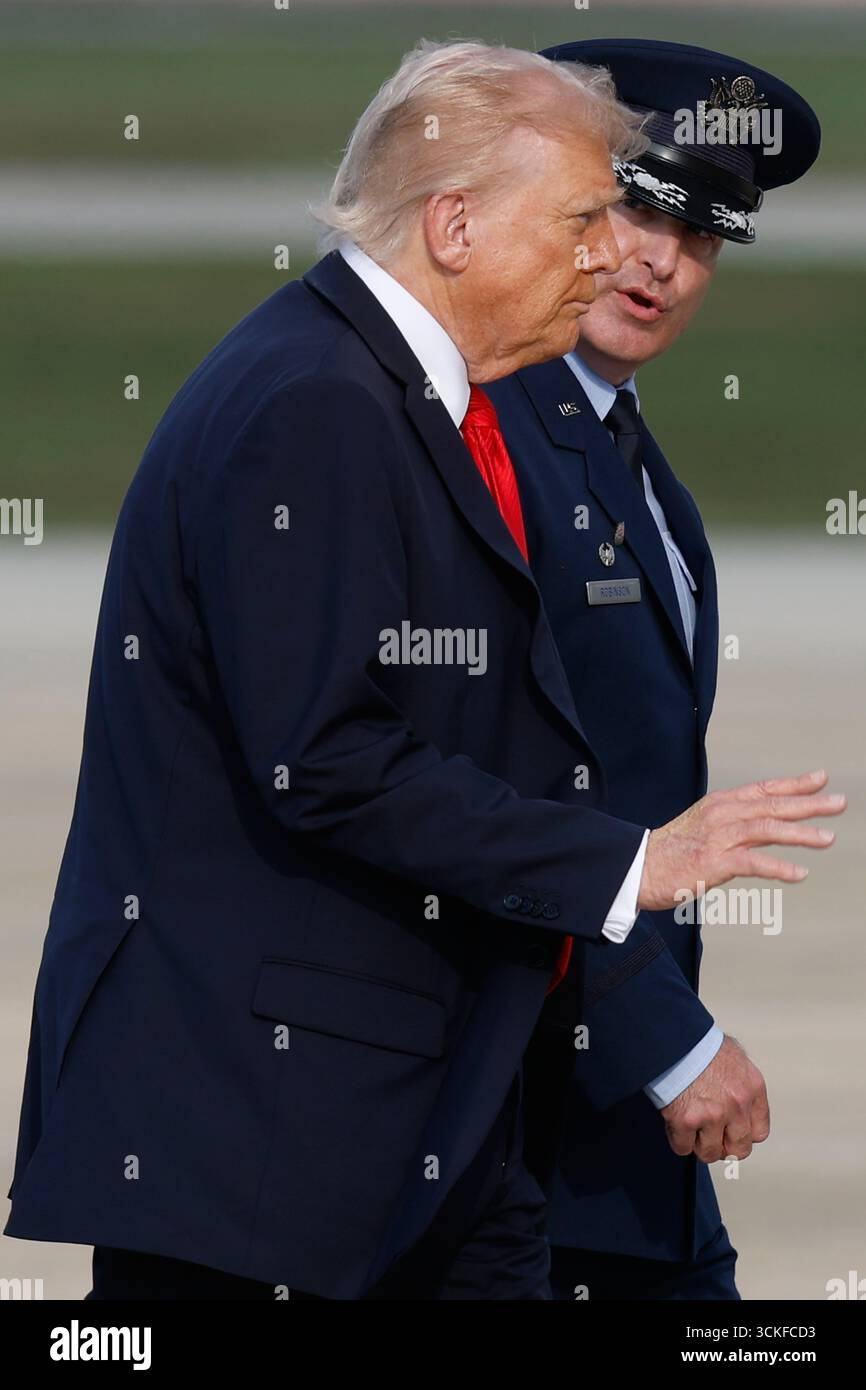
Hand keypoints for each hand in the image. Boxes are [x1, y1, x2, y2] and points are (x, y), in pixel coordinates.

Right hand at [638, 769, 845, 911]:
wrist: (637, 868)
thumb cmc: (671, 851)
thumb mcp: (703, 826)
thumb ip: (732, 822)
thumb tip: (761, 824)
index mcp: (720, 804)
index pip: (763, 789)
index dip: (794, 784)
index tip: (820, 779)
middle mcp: (722, 815)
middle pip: (772, 805)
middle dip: (809, 804)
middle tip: (839, 803)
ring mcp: (718, 838)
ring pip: (767, 829)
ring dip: (801, 834)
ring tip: (828, 838)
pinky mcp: (713, 862)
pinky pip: (753, 862)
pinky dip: (778, 866)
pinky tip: (799, 873)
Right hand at [660, 1035, 767, 1162]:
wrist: (674, 1037)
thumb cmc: (699, 1043)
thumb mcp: (734, 1057)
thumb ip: (741, 1082)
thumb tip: (737, 1096)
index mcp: (752, 1088)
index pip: (759, 1133)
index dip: (742, 1135)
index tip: (731, 1132)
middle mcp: (737, 1105)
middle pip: (738, 1149)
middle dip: (722, 1146)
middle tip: (709, 1136)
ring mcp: (712, 1115)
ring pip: (709, 1152)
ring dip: (697, 1144)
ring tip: (690, 1128)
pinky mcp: (685, 1120)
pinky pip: (683, 1147)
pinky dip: (677, 1139)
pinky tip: (675, 1123)